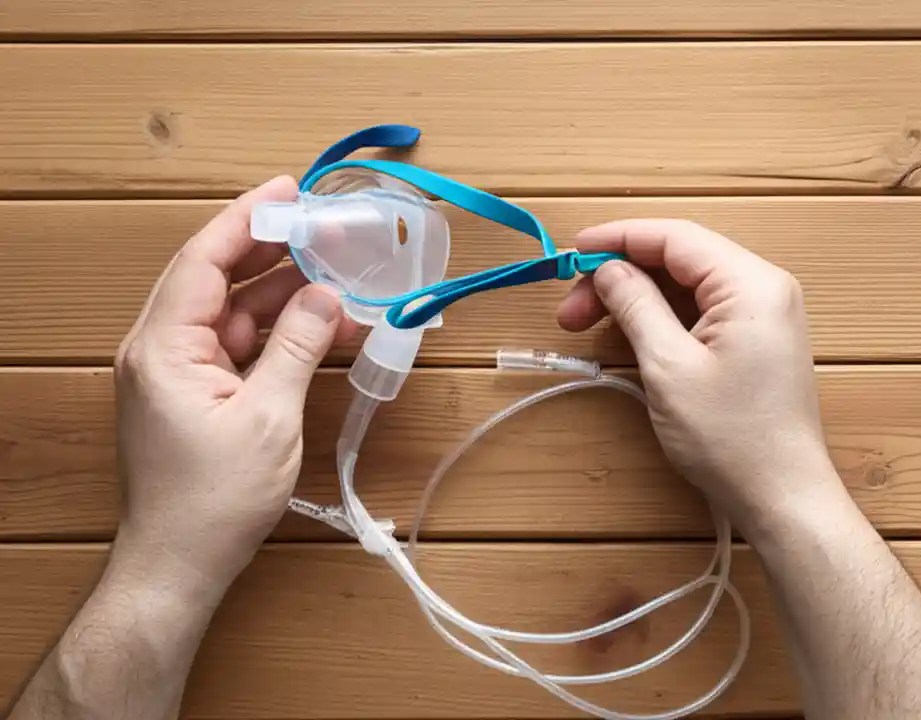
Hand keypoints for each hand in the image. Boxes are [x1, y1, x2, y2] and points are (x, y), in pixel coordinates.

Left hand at [112, 176, 356, 598]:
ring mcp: (176, 372)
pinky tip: (323, 326)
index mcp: (163, 346)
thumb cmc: (215, 498)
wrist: (180, 564)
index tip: (290, 190)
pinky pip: (238, 346)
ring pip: (234, 313)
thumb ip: (298, 347)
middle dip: (274, 253)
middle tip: (329, 230)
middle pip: (218, 279)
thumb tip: (325, 296)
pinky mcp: (194, 395)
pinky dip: (279, 335)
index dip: (248, 219)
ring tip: (342, 280)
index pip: (204, 260)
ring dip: (285, 298)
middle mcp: (160, 349)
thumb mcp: (269, 417)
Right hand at [557, 219, 840, 536]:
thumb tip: (608, 269)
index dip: (618, 238)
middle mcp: (765, 287)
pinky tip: (627, 336)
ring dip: (637, 298)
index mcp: (751, 283)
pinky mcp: (758, 341)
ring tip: (588, 325)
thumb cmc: (730, 437)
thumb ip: (636, 306)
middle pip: (680, 258)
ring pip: (687, 285)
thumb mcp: (669, 367)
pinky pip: (703, 310)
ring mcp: (765, 315)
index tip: (571, 252)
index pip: (676, 237)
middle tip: (571, 311)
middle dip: (621, 275)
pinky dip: (662, 317)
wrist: (782, 497)